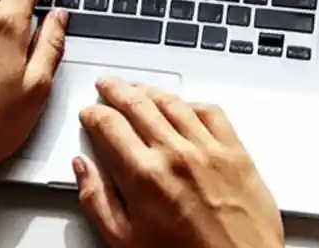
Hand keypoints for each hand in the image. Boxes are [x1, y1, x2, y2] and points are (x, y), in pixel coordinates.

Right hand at [74, 78, 283, 247]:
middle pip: (137, 104)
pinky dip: (190, 103)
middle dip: (116, 90)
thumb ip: (97, 200)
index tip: (89, 114)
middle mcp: (176, 154)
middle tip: (106, 87)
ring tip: (137, 89)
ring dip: (149, 90)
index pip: (109, 125)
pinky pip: (210, 112)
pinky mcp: (236, 152)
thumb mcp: (125, 243)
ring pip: (172, 102)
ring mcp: (209, 149)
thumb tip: (82, 168)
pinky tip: (182, 106)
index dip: (94, 114)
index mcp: (145, 176)